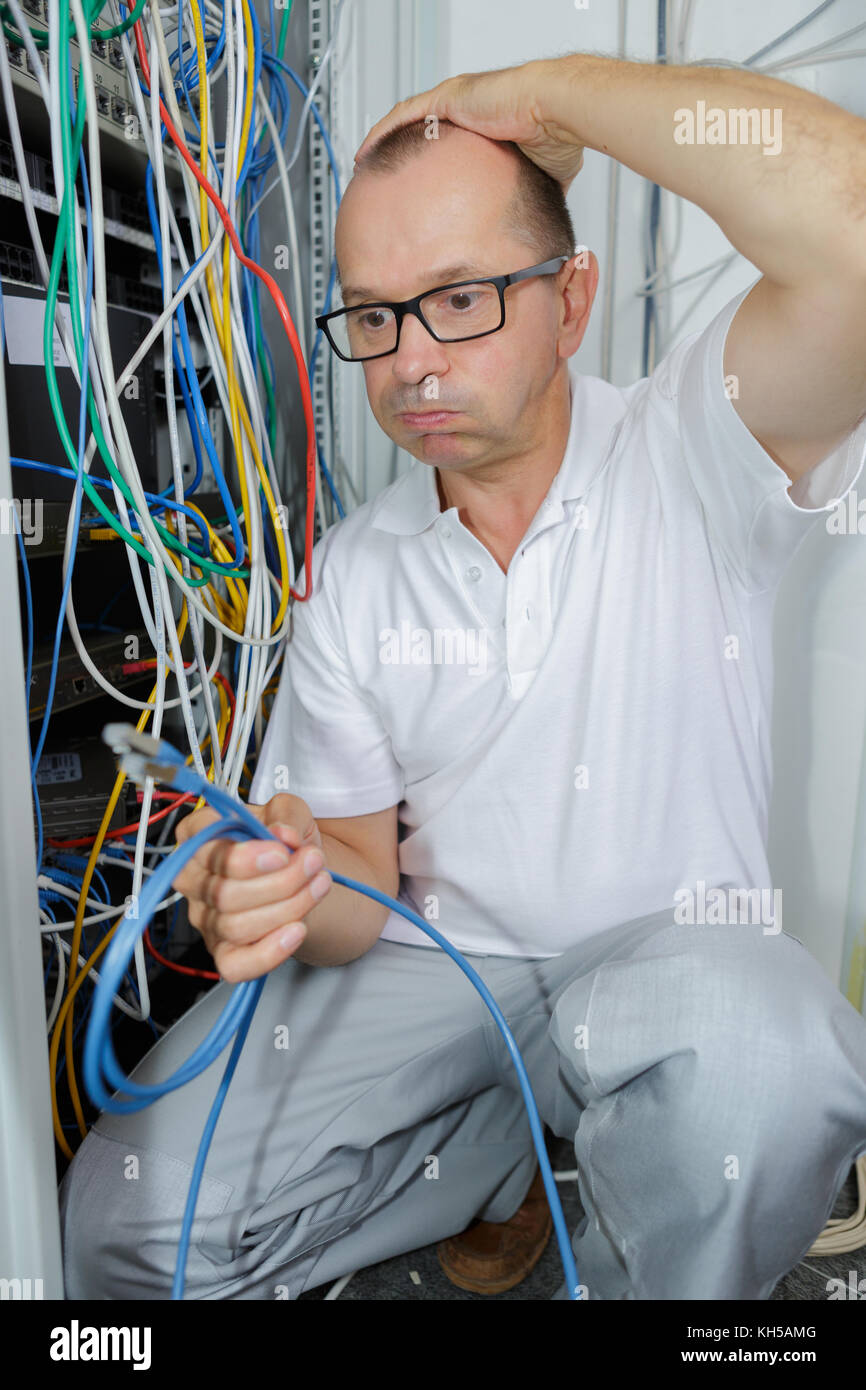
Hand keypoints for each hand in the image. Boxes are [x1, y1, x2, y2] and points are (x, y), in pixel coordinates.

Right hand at [172, 794, 331, 982]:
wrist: (302, 874)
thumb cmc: (284, 842)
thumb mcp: (290, 812)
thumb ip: (286, 814)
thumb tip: (283, 834)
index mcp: (198, 835)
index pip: (199, 847)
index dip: (241, 856)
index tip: (282, 852)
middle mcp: (195, 879)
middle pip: (223, 893)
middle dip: (279, 882)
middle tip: (313, 864)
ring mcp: (206, 918)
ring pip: (236, 926)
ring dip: (289, 907)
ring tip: (319, 885)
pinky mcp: (223, 951)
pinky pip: (235, 965)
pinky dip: (269, 952)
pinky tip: (297, 931)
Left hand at [353, 58, 583, 191]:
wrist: (557, 114)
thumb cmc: (556, 136)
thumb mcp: (534, 174)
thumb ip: (523, 190)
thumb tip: (528, 215)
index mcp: (486, 123)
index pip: (445, 142)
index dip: (426, 162)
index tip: (415, 182)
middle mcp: (468, 107)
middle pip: (420, 129)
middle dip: (398, 151)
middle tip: (380, 172)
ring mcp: (455, 100)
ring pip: (406, 119)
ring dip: (383, 140)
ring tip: (364, 161)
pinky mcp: (448, 99)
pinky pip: (404, 115)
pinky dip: (382, 131)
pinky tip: (366, 149)